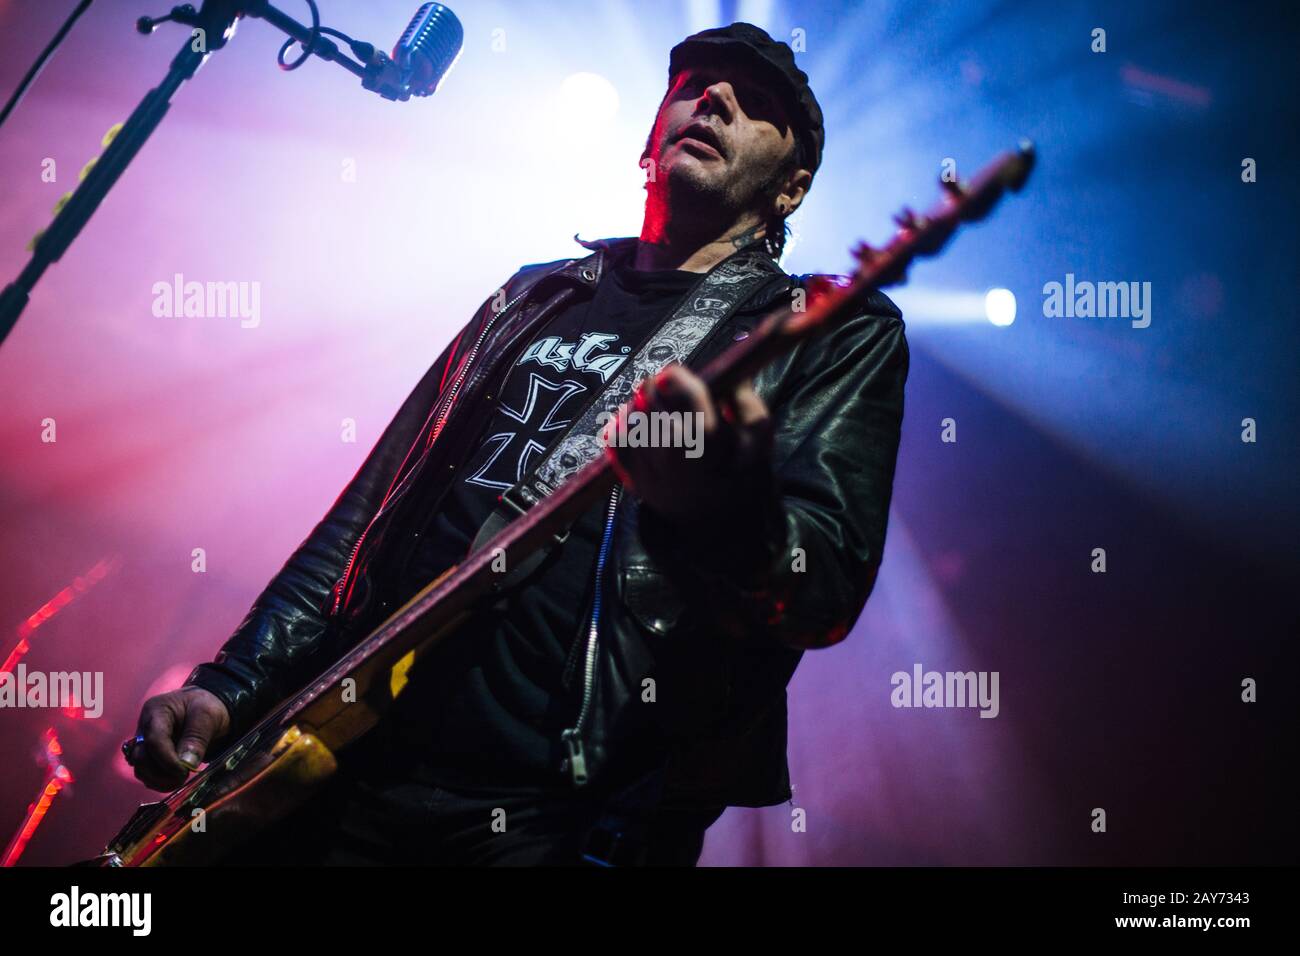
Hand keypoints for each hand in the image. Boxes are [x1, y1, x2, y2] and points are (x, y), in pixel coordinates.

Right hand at [126, 686, 230, 791]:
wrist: (206, 708)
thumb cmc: (206, 706)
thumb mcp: (207, 715)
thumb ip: (197, 738)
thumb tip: (186, 764)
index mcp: (156, 711)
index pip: (154, 740)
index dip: (167, 760)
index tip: (184, 772)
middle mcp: (145, 727)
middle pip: (141, 756)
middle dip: (160, 772)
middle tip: (183, 777)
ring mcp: (144, 742)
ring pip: (140, 767)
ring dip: (158, 780)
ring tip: (180, 780)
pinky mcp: (149, 755)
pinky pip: (146, 773)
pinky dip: (158, 781)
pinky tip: (174, 781)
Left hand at [603, 364, 771, 522]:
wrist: (720, 526)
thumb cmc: (740, 475)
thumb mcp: (758, 436)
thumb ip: (745, 398)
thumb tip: (731, 366)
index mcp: (707, 440)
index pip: (686, 392)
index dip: (678, 377)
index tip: (674, 373)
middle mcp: (674, 453)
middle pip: (651, 401)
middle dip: (654, 389)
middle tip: (660, 386)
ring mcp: (651, 469)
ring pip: (632, 419)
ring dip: (639, 408)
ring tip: (651, 409)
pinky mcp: (635, 482)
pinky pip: (617, 443)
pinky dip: (623, 429)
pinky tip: (637, 428)